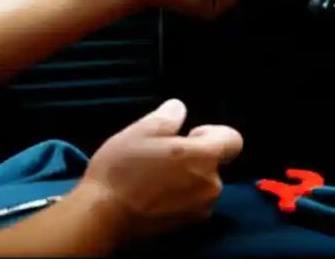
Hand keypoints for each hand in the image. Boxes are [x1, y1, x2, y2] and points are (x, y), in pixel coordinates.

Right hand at [81, 99, 242, 242]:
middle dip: (193, 157)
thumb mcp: (141, 130)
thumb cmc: (121, 170)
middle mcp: (210, 185)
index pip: (233, 139)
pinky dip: (178, 196)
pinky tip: (152, 194)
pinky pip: (190, 202)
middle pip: (213, 163)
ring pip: (201, 183)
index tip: (188, 135)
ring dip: (185, 177)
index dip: (212, 132)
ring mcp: (199, 208)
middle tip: (161, 156)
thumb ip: (168, 116)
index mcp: (205, 157)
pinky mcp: (187, 224)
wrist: (101, 215)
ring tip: (153, 176)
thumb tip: (179, 109)